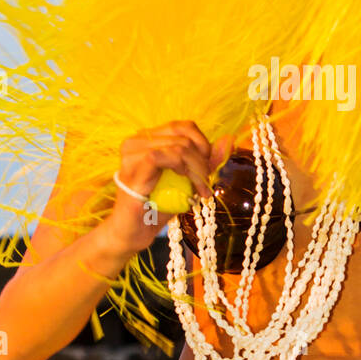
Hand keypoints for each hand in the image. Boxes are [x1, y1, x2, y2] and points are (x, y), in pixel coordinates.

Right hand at [102, 120, 231, 255]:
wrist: (132, 233)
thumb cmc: (156, 208)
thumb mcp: (186, 181)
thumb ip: (204, 161)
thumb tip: (228, 140)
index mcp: (148, 139)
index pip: (183, 126)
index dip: (202, 144)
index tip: (207, 169)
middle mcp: (137, 140)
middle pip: (183, 135)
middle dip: (203, 161)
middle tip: (206, 185)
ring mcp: (132, 152)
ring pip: (179, 146)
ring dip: (197, 170)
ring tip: (199, 191)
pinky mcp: (133, 166)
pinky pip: (165, 156)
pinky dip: (183, 170)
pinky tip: (184, 184)